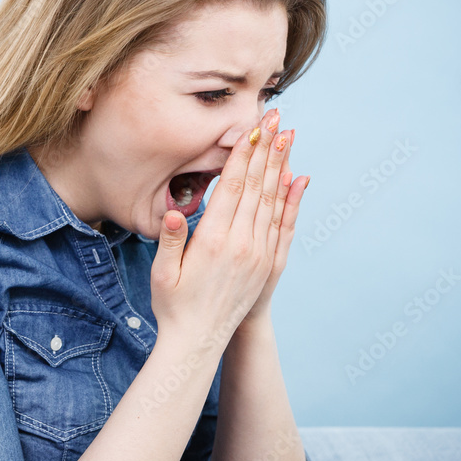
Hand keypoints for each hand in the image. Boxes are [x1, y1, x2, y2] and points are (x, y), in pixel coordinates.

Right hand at [149, 107, 309, 355]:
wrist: (199, 342)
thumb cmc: (173, 305)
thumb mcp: (162, 273)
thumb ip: (171, 240)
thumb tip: (173, 211)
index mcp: (213, 241)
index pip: (233, 186)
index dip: (244, 154)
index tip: (253, 127)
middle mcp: (242, 245)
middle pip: (258, 186)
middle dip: (268, 148)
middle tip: (278, 117)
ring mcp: (259, 255)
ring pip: (273, 201)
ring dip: (281, 166)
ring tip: (288, 137)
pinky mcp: (268, 265)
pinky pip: (283, 225)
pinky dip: (292, 200)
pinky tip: (297, 178)